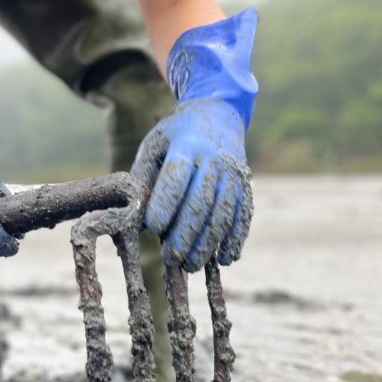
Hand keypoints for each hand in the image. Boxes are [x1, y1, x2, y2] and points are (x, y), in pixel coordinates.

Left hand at [132, 97, 252, 271]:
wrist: (219, 116)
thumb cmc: (176, 136)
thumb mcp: (155, 145)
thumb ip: (143, 176)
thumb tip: (134, 216)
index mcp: (187, 145)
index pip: (177, 177)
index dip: (166, 204)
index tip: (153, 227)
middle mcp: (214, 159)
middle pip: (201, 201)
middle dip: (185, 233)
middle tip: (170, 258)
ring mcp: (233, 174)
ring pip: (223, 213)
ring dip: (208, 243)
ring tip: (190, 265)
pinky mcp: (246, 186)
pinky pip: (243, 216)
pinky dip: (235, 239)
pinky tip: (224, 259)